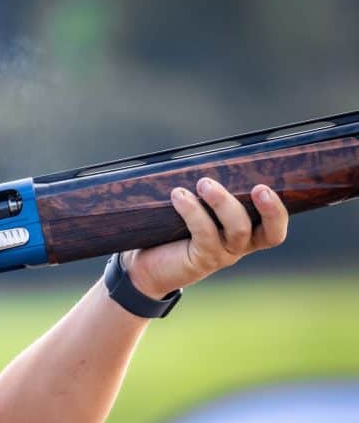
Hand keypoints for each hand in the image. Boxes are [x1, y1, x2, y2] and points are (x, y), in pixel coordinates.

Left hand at [122, 178, 288, 298]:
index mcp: (247, 233)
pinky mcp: (201, 260)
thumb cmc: (173, 230)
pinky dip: (193, 211)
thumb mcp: (197, 209)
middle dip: (268, 208)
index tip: (266, 186)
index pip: (275, 229)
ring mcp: (222, 255)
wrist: (145, 265)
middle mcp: (240, 246)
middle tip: (256, 186)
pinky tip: (178, 196)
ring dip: (223, 202)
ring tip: (203, 183)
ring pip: (238, 230)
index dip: (277, 211)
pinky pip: (205, 233)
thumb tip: (211, 157)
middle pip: (268, 233)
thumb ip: (209, 193)